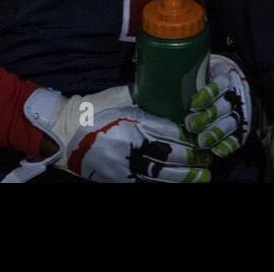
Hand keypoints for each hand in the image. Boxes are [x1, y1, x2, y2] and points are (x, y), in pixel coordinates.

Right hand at [24, 86, 209, 182]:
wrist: (65, 134)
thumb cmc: (93, 110)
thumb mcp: (119, 96)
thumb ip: (142, 96)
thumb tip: (166, 89)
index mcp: (133, 123)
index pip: (168, 131)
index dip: (188, 135)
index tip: (202, 134)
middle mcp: (132, 147)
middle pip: (170, 154)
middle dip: (193, 157)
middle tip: (209, 156)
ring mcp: (126, 166)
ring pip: (162, 173)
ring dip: (186, 175)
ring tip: (204, 175)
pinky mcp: (121, 178)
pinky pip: (148, 183)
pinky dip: (166, 183)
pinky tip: (181, 183)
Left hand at [185, 54, 252, 157]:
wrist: (225, 90)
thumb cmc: (199, 82)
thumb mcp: (194, 75)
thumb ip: (180, 79)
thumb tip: (152, 81)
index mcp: (223, 77)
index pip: (220, 83)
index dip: (209, 93)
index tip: (193, 104)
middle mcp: (232, 95)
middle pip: (224, 105)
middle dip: (209, 116)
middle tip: (192, 125)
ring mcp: (238, 113)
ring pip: (231, 121)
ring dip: (216, 132)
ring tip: (202, 142)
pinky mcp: (240, 129)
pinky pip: (237, 137)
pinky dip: (229, 144)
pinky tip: (219, 151)